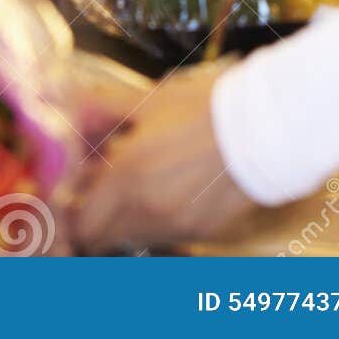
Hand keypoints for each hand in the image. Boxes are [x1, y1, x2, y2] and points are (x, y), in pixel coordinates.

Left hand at [70, 64, 251, 251]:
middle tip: (102, 189)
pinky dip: (157, 220)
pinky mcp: (201, 232)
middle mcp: (147, 210)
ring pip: (132, 238)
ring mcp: (176, 226)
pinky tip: (170, 189)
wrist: (265, 127)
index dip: (74, 210)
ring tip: (139, 184)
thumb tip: (75, 104)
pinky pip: (164, 234)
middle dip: (96, 217)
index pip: (82, 224)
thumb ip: (105, 108)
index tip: (78, 190)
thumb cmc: (207, 108)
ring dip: (125, 219)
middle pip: (102, 238)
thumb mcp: (151, 100)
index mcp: (127, 176)